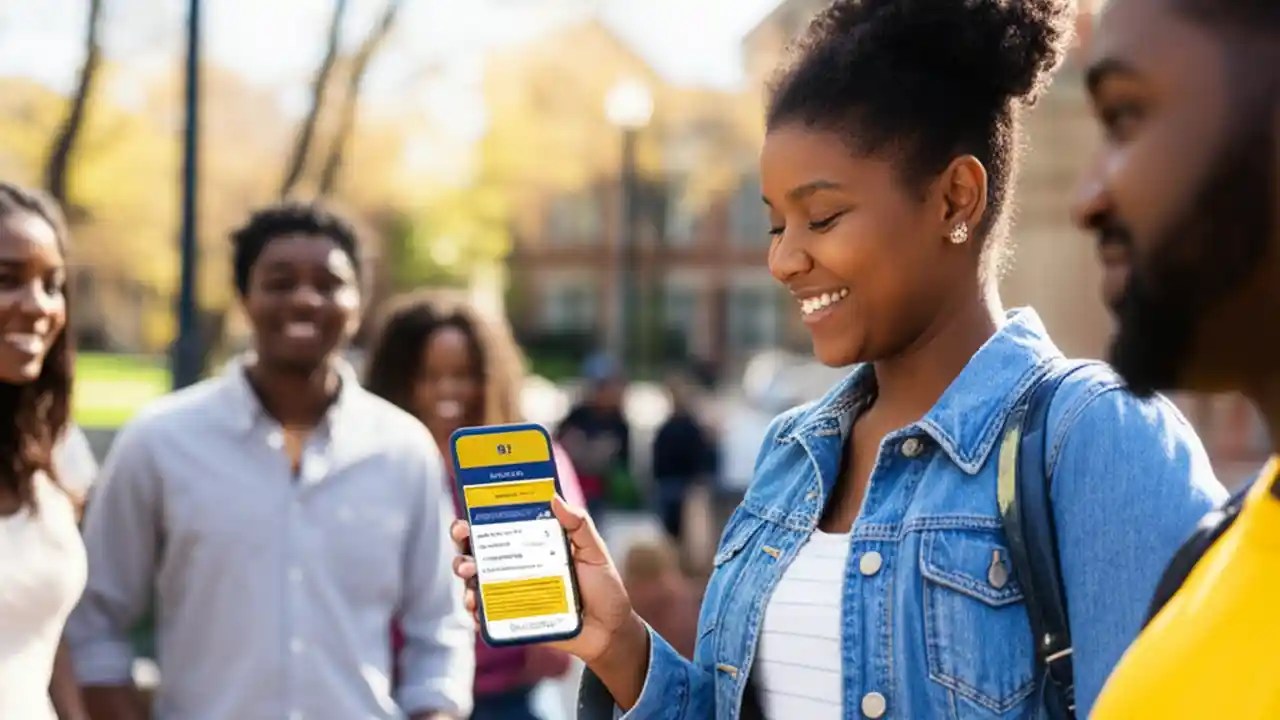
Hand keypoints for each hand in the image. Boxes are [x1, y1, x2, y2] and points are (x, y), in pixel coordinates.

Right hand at [451, 497, 650, 706]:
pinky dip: (474, 610)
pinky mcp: (513, 619)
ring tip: (469, 572)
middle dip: (462, 542)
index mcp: (533, 544)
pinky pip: (485, 615)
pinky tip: (474, 606)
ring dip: (463, 572)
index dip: (478, 517)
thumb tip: (554, 497)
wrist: (610, 630)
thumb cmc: (603, 587)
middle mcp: (517, 566)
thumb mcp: (595, 551)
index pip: (500, 526)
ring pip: (475, 580)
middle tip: (463, 537)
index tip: (470, 511)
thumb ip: (579, 524)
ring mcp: (512, 593)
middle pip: (478, 551)